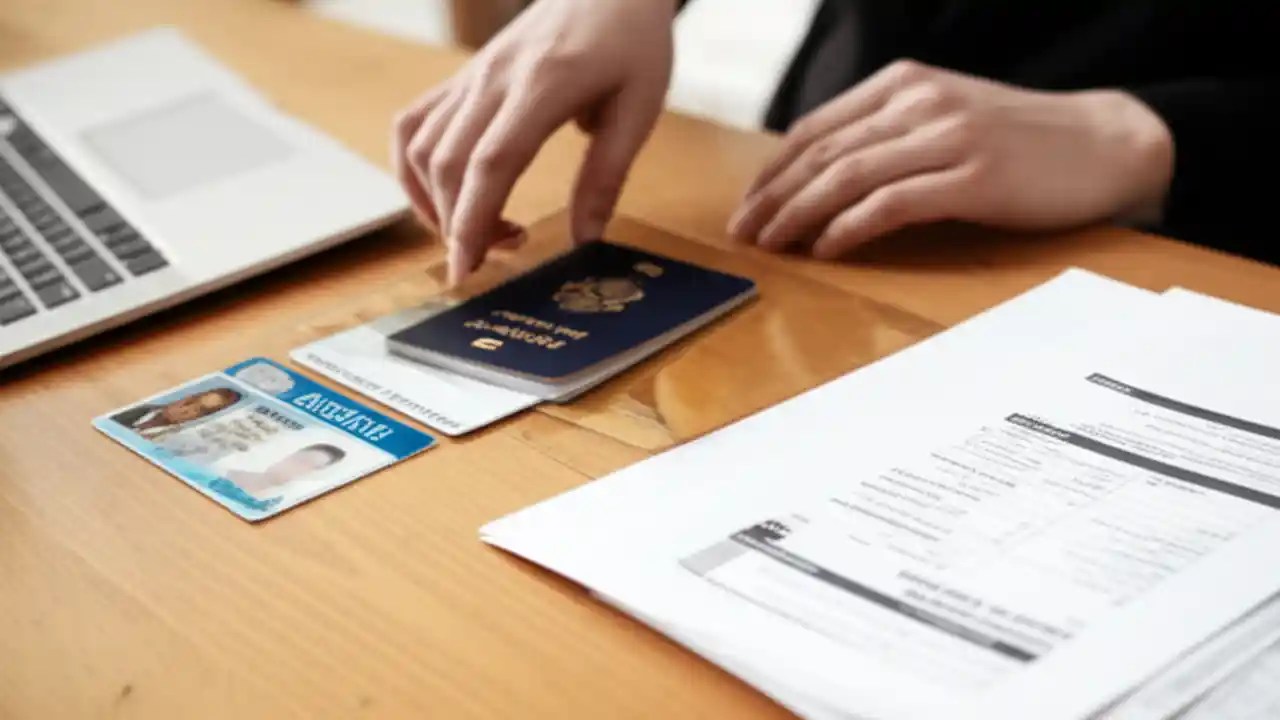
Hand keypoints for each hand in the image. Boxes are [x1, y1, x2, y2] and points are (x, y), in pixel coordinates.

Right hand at [393, 0, 675, 283]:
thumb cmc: (630, 43)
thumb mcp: (638, 110)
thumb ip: (606, 177)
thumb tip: (585, 241)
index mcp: (543, 85)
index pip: (491, 162)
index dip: (472, 221)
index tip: (467, 269)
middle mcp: (494, 79)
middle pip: (449, 163)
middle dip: (456, 225)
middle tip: (494, 260)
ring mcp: (471, 76)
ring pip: (421, 146)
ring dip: (435, 202)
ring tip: (478, 230)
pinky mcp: (462, 78)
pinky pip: (414, 124)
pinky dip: (415, 169)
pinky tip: (443, 196)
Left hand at [730, 60, 1173, 258]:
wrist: (1105, 142)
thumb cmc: (1019, 140)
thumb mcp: (944, 118)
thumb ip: (887, 136)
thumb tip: (819, 180)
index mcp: (904, 83)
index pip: (817, 128)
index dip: (773, 170)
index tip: (746, 205)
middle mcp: (920, 102)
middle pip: (823, 153)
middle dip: (773, 196)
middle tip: (742, 232)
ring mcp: (948, 137)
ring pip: (848, 176)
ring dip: (799, 214)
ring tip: (771, 244)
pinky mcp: (974, 178)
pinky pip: (893, 204)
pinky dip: (851, 227)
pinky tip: (826, 248)